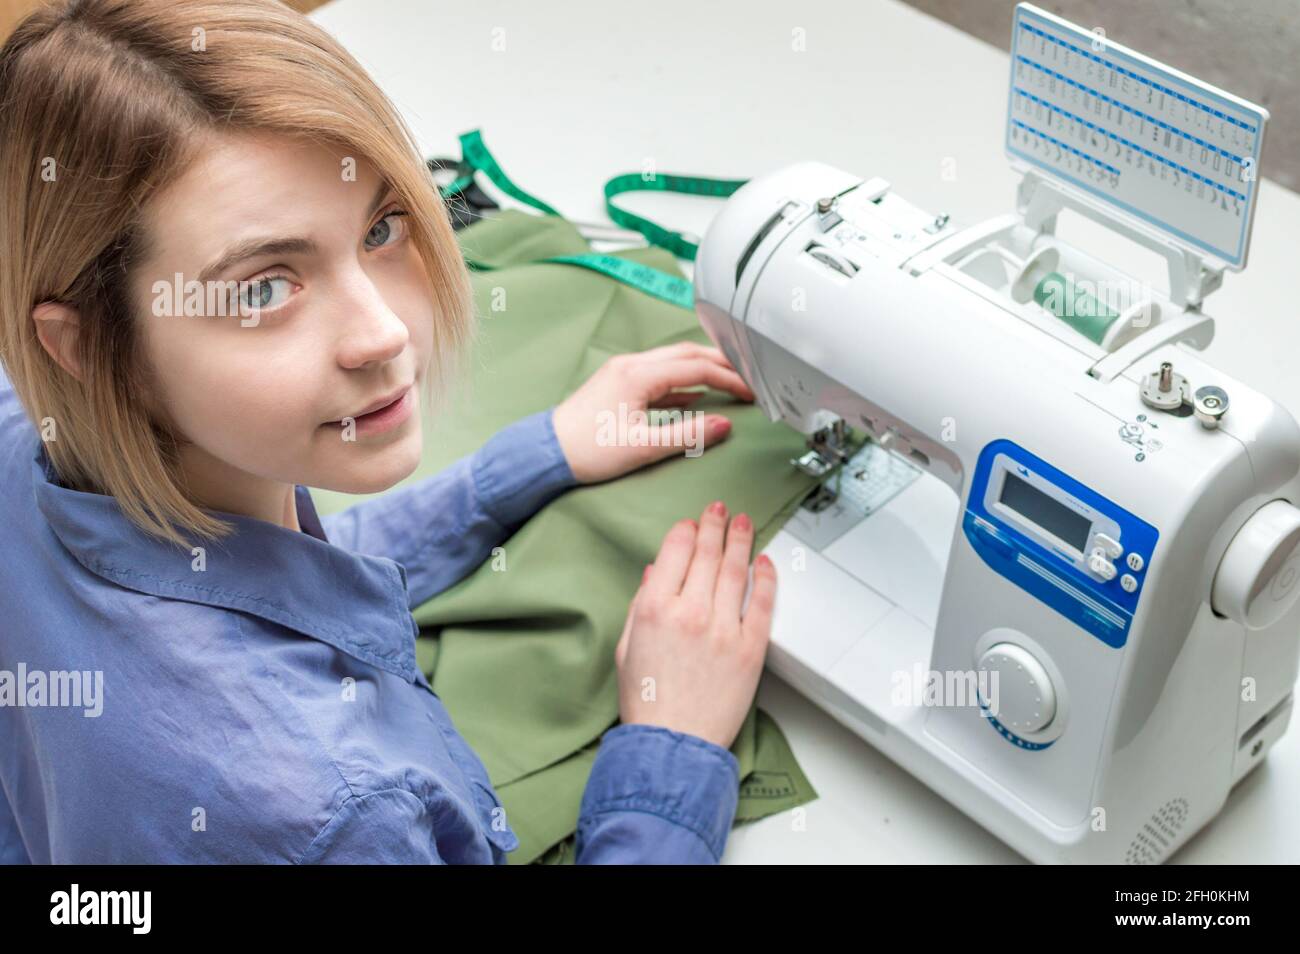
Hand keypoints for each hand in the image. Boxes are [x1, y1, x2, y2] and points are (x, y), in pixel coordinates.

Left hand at [551, 342, 755, 483]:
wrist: (547, 452)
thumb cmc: (587, 450)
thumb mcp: (643, 447)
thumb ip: (687, 434)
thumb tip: (723, 425)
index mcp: (638, 375)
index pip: (696, 368)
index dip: (728, 378)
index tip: (750, 391)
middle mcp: (631, 365)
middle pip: (686, 354)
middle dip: (720, 363)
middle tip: (747, 376)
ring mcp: (623, 372)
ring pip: (673, 361)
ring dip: (702, 368)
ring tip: (729, 381)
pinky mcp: (619, 384)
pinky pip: (659, 375)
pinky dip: (683, 381)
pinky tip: (695, 394)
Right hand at [614, 500, 776, 749]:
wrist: (672, 744)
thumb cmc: (647, 702)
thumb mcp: (628, 647)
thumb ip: (641, 604)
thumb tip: (655, 572)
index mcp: (654, 609)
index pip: (674, 552)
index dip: (685, 532)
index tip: (690, 524)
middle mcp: (690, 612)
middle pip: (707, 554)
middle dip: (714, 525)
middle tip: (720, 510)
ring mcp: (723, 629)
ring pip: (736, 570)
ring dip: (741, 540)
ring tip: (744, 522)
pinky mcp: (750, 648)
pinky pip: (761, 603)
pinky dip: (765, 578)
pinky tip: (766, 562)